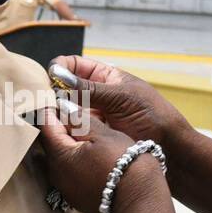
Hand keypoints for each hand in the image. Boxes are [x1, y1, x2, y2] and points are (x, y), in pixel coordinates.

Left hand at [38, 103, 167, 212]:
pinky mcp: (78, 197)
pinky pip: (73, 171)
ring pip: (63, 157)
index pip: (46, 125)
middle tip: (76, 110)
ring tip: (89, 130)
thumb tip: (63, 106)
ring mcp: (67, 189)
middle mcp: (57, 175)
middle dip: (62, 125)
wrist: (143, 203)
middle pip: (52, 142)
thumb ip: (79, 119)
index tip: (60, 97)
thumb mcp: (103, 134)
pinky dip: (79, 159)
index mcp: (59, 156)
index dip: (53, 108)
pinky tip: (95, 152)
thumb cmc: (126, 164)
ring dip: (71, 142)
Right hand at [49, 56, 190, 149]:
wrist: (168, 148)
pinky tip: (57, 129)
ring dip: (56, 111)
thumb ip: (90, 89)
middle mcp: (95, 95)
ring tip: (47, 114)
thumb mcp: (122, 97)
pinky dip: (62, 128)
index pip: (74, 64)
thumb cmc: (152, 116)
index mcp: (105, 77)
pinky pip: (71, 128)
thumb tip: (59, 74)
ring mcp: (92, 115)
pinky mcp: (90, 135)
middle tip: (43, 98)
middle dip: (53, 91)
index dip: (60, 67)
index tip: (50, 75)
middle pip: (65, 87)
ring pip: (65, 109)